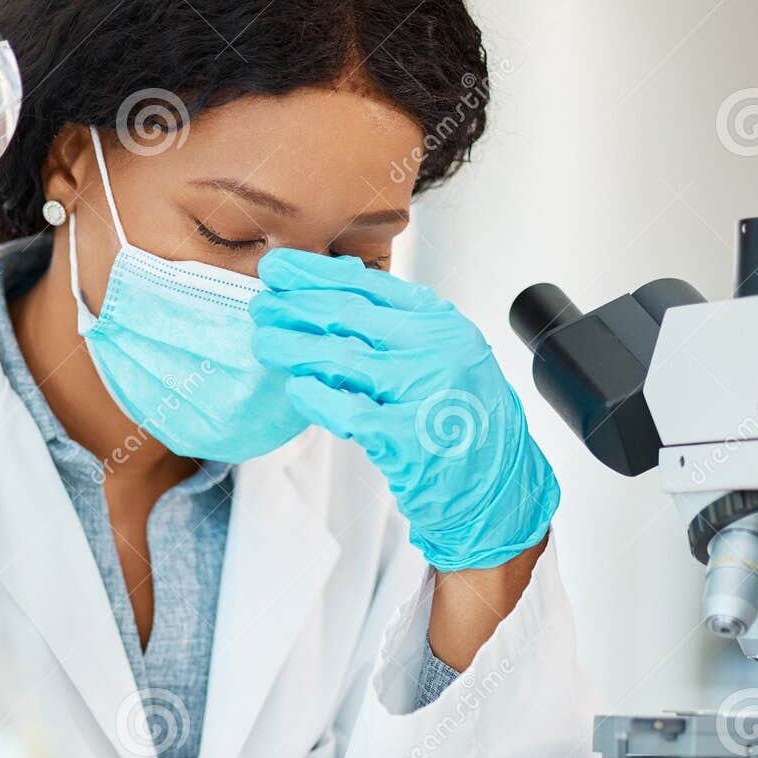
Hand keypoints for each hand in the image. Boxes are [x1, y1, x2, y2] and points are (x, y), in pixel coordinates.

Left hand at [250, 249, 558, 571]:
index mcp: (444, 325)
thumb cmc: (464, 423)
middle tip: (260, 304)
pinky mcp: (409, 438)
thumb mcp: (444, 359)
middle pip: (350, 316)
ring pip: (342, 358)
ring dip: (294, 347)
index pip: (371, 287)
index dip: (317, 274)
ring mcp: (425, 393)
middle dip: (296, 305)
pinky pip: (350, 411)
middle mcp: (438, 351)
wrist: (497, 487)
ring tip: (264, 342)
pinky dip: (317, 398)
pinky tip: (296, 389)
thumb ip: (399, 331)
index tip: (281, 269)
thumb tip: (331, 298)